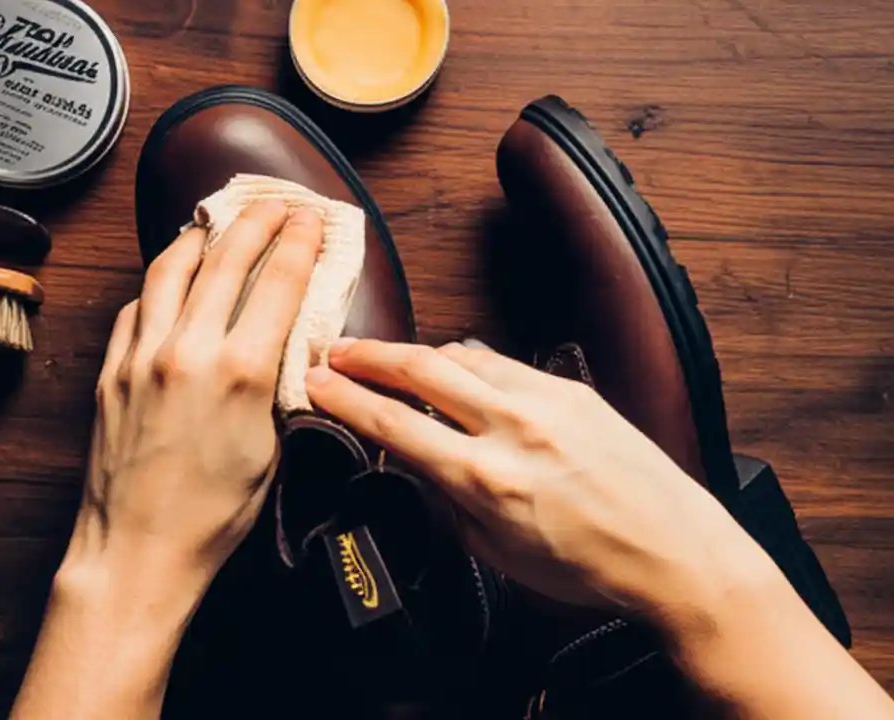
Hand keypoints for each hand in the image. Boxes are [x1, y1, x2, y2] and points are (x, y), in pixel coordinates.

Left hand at [66, 200, 322, 590]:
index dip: (299, 241)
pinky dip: (158, 285)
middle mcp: (188, 351)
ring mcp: (142, 356)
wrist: (138, 550)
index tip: (309, 219)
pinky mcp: (111, 371)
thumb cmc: (211, 516)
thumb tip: (286, 344)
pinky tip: (170, 282)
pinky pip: (135, 307)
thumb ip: (278, 386)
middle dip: (256, 221)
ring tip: (216, 223)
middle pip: (226, 259)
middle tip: (273, 203)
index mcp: (240, 372)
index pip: (277, 281)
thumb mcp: (271, 449)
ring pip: (169, 269)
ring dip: (199, 238)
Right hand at [307, 339, 893, 719]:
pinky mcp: (574, 390)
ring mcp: (547, 401)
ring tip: (388, 360)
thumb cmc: (590, 568)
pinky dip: (469, 363)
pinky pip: (505, 364)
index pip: (394, 424)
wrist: (677, 552)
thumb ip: (446, 502)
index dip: (345, 398)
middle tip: (335, 350)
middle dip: (368, 355)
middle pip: (420, 368)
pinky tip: (456, 370)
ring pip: (462, 356)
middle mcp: (513, 428)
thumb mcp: (498, 554)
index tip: (315, 382)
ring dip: (416, 354)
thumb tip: (412, 463)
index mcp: (486, 478)